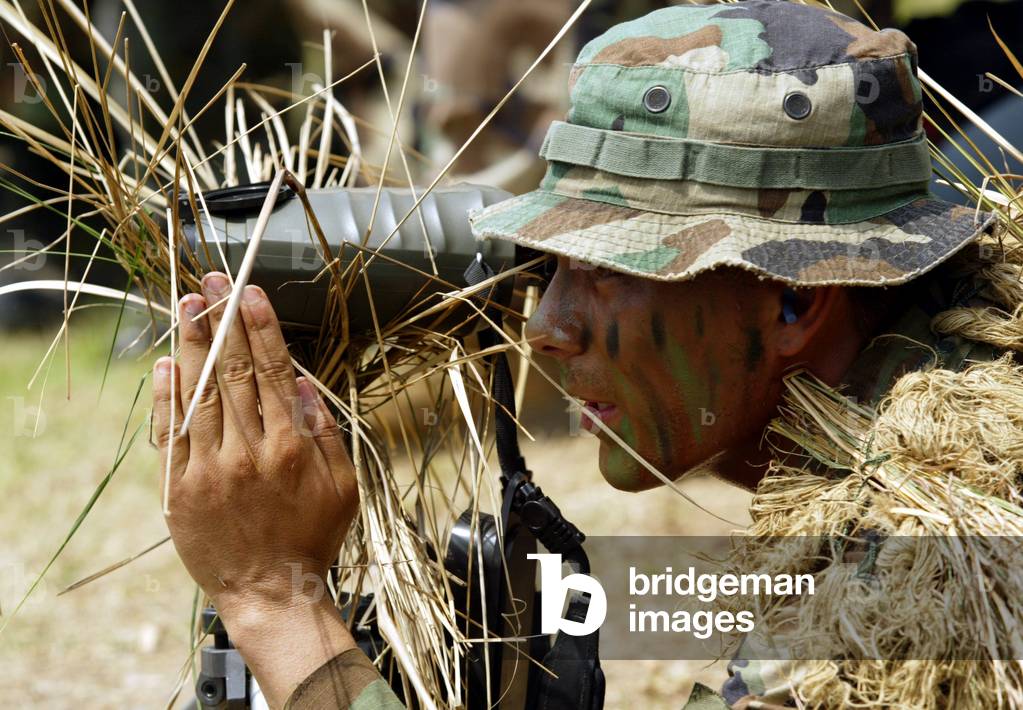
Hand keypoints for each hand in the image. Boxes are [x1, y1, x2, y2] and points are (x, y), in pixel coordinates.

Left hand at [151, 272, 358, 620]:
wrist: (271, 591)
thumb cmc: (313, 539)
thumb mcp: (342, 487)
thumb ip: (325, 432)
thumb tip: (301, 384)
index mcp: (290, 446)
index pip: (271, 371)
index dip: (260, 327)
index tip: (249, 293)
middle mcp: (248, 451)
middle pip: (232, 372)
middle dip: (223, 321)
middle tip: (212, 282)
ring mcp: (210, 469)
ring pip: (200, 394)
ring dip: (194, 345)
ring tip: (188, 305)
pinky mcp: (181, 488)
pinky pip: (171, 433)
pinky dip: (168, 396)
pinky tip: (167, 363)